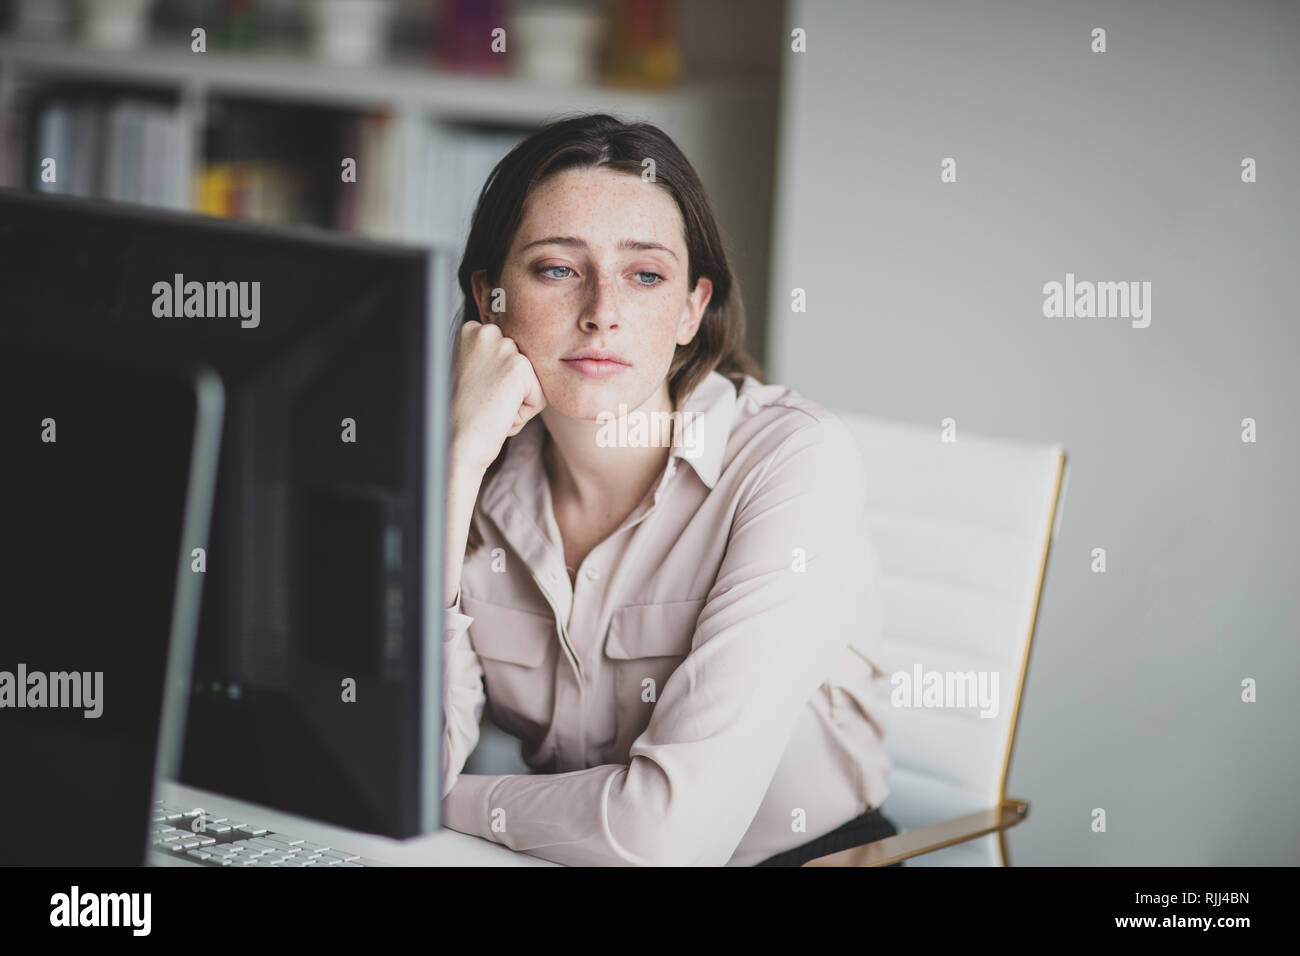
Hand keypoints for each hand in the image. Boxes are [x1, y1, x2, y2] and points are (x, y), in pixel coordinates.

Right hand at [448, 319, 546, 475]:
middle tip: (482, 402)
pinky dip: (523, 414)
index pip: (510, 355)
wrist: (451, 444)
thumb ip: (493, 360)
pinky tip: (498, 414)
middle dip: (510, 390)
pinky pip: (539, 398)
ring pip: (532, 382)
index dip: (497, 382)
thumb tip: (520, 357)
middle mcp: (486, 332)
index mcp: (471, 330)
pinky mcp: (518, 367)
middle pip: (523, 366)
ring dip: (516, 402)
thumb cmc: (460, 417)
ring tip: (489, 409)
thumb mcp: (474, 374)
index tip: (476, 391)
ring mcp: (502, 347)